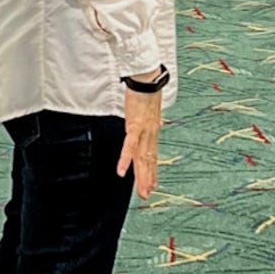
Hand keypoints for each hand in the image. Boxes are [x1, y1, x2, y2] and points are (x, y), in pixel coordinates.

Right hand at [118, 85, 162, 200]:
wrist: (148, 79)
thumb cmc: (146, 91)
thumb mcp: (147, 110)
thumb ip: (144, 121)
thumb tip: (142, 125)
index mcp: (153, 131)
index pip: (153, 155)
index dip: (153, 171)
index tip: (153, 185)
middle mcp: (151, 134)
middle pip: (148, 160)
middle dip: (147, 179)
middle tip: (146, 194)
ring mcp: (143, 131)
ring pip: (141, 158)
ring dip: (141, 176)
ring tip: (141, 191)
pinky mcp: (135, 125)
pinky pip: (130, 145)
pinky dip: (125, 159)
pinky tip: (122, 171)